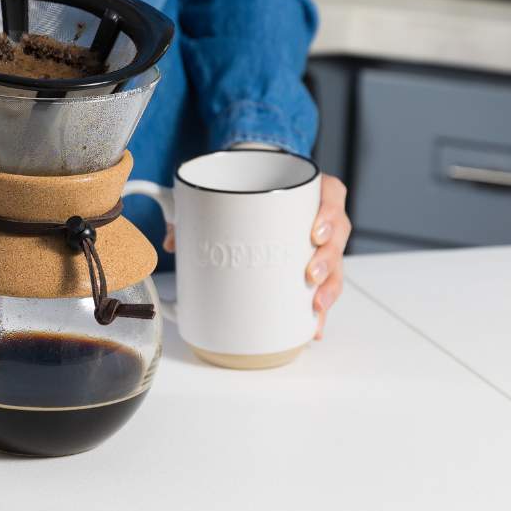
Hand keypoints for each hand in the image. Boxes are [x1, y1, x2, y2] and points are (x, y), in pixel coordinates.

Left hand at [161, 173, 351, 341]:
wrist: (248, 185)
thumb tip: (172, 241)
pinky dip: (320, 308)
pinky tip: (314, 326)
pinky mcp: (311, 264)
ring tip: (315, 304)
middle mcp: (318, 215)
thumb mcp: (222, 193)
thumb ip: (195, 211)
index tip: (314, 232)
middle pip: (338, 235)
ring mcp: (318, 242)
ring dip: (329, 287)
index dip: (329, 214)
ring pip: (336, 263)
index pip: (331, 194)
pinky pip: (325, 285)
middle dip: (328, 259)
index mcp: (305, 190)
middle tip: (310, 273)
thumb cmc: (244, 190)